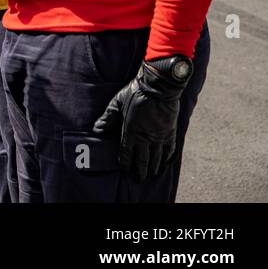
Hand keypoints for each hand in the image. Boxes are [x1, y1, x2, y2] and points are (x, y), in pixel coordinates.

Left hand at [92, 56, 192, 181]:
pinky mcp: (171, 134)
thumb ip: (107, 118)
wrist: (159, 88)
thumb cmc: (135, 93)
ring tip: (151, 175)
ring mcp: (159, 137)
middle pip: (142, 160)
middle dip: (140, 171)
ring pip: (156, 159)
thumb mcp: (116, 103)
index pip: (126, 153)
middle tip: (138, 180)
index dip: (125, 164)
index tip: (124, 171)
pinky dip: (167, 160)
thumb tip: (97, 129)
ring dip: (153, 168)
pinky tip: (165, 164)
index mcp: (130, 131)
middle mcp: (145, 138)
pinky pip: (170, 151)